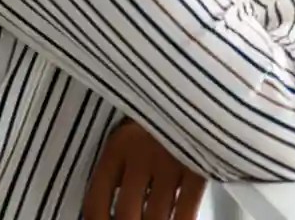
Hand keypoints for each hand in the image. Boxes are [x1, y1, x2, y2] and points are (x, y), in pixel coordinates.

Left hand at [84, 120, 205, 219]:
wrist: (198, 87)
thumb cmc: (162, 115)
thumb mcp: (133, 134)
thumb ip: (120, 168)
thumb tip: (108, 208)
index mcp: (117, 147)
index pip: (96, 202)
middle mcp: (140, 155)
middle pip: (126, 214)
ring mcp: (170, 160)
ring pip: (156, 216)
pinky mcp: (197, 165)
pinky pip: (186, 209)